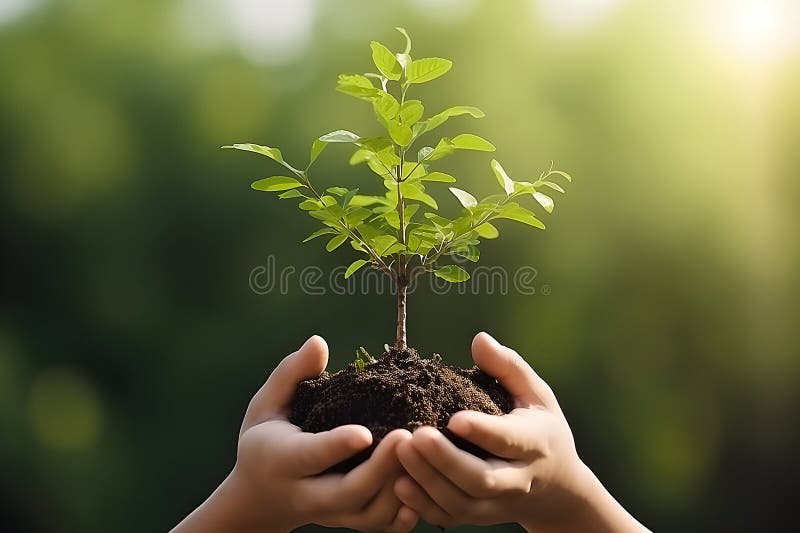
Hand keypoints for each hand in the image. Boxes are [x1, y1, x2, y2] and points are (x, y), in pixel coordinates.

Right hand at [172, 336, 418, 532]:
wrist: (259, 499)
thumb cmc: (265, 441)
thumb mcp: (265, 406)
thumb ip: (290, 375)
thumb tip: (319, 342)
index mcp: (283, 460)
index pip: (311, 456)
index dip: (338, 446)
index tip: (365, 432)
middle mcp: (307, 494)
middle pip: (348, 492)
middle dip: (381, 468)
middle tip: (408, 436)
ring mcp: (331, 514)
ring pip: (369, 514)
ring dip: (399, 489)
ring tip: (423, 455)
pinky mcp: (349, 522)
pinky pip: (380, 527)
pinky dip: (404, 513)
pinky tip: (424, 485)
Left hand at [394, 332, 648, 532]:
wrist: (557, 489)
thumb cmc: (541, 429)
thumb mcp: (536, 394)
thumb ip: (509, 367)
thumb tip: (479, 339)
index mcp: (535, 443)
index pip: (510, 440)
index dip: (483, 432)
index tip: (454, 418)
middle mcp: (518, 479)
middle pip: (481, 479)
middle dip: (446, 460)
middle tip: (415, 437)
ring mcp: (497, 504)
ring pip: (461, 503)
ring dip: (427, 481)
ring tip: (399, 453)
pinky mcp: (478, 517)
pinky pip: (449, 518)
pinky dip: (423, 506)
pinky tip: (398, 483)